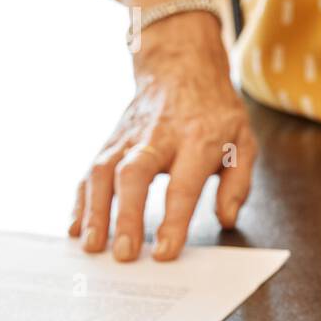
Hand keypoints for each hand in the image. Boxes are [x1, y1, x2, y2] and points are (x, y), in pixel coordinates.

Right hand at [69, 11, 255, 261]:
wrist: (181, 67)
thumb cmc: (216, 112)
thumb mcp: (244, 141)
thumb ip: (238, 183)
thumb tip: (226, 219)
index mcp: (197, 140)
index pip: (183, 185)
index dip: (173, 221)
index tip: (164, 252)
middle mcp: (158, 137)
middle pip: (133, 175)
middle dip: (126, 215)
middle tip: (123, 253)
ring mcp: (128, 137)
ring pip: (102, 171)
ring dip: (95, 211)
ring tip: (92, 246)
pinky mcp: (111, 140)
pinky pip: (89, 169)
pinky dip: (80, 199)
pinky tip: (77, 227)